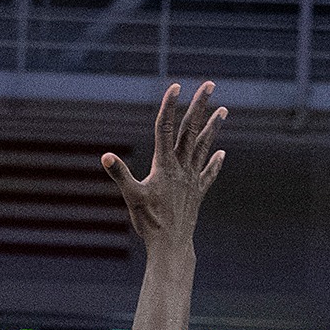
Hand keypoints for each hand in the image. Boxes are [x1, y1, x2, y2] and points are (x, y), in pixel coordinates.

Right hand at [102, 81, 225, 248]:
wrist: (171, 245)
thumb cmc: (149, 222)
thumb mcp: (131, 197)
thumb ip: (120, 174)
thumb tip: (106, 156)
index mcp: (164, 165)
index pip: (166, 128)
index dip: (169, 106)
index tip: (175, 86)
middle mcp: (181, 168)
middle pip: (191, 130)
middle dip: (199, 106)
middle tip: (209, 85)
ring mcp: (192, 179)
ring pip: (204, 146)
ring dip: (212, 127)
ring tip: (223, 110)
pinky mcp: (197, 193)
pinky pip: (208, 173)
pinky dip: (215, 163)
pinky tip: (222, 154)